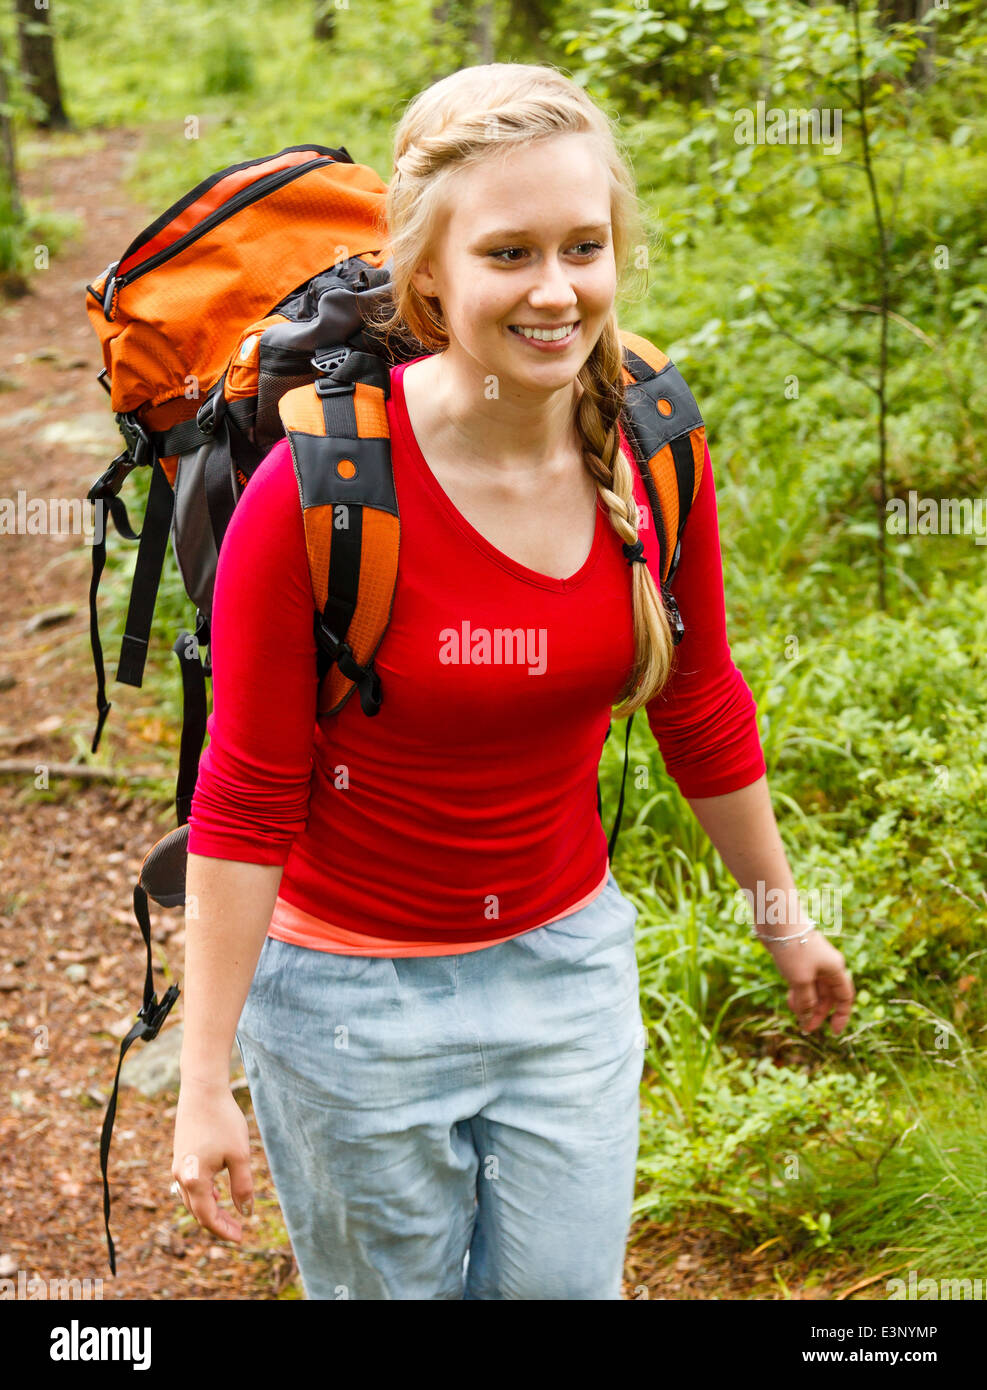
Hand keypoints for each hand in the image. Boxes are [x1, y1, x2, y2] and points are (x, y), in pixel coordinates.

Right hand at [172, 1077, 253, 1242]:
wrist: (202, 1089)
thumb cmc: (223, 1121)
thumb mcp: (239, 1155)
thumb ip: (243, 1187)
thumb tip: (245, 1212)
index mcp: (194, 1180)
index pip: (207, 1217)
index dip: (223, 1230)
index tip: (241, 1237)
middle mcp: (181, 1176)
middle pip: (198, 1211)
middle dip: (217, 1222)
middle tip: (238, 1228)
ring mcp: (179, 1165)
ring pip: (192, 1198)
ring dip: (210, 1209)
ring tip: (229, 1213)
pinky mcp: (181, 1155)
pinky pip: (189, 1185)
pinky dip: (203, 1194)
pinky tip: (216, 1192)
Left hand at [759, 928, 854, 1035]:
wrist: (777, 919)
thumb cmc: (793, 948)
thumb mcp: (800, 980)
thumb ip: (805, 1001)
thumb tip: (807, 1019)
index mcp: (835, 969)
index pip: (845, 997)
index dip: (841, 1016)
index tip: (834, 1032)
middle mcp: (827, 965)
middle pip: (828, 995)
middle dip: (818, 1012)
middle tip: (806, 1028)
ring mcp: (812, 961)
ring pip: (814, 989)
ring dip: (806, 1003)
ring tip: (794, 1012)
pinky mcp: (798, 957)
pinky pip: (802, 980)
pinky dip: (798, 992)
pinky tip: (790, 1000)